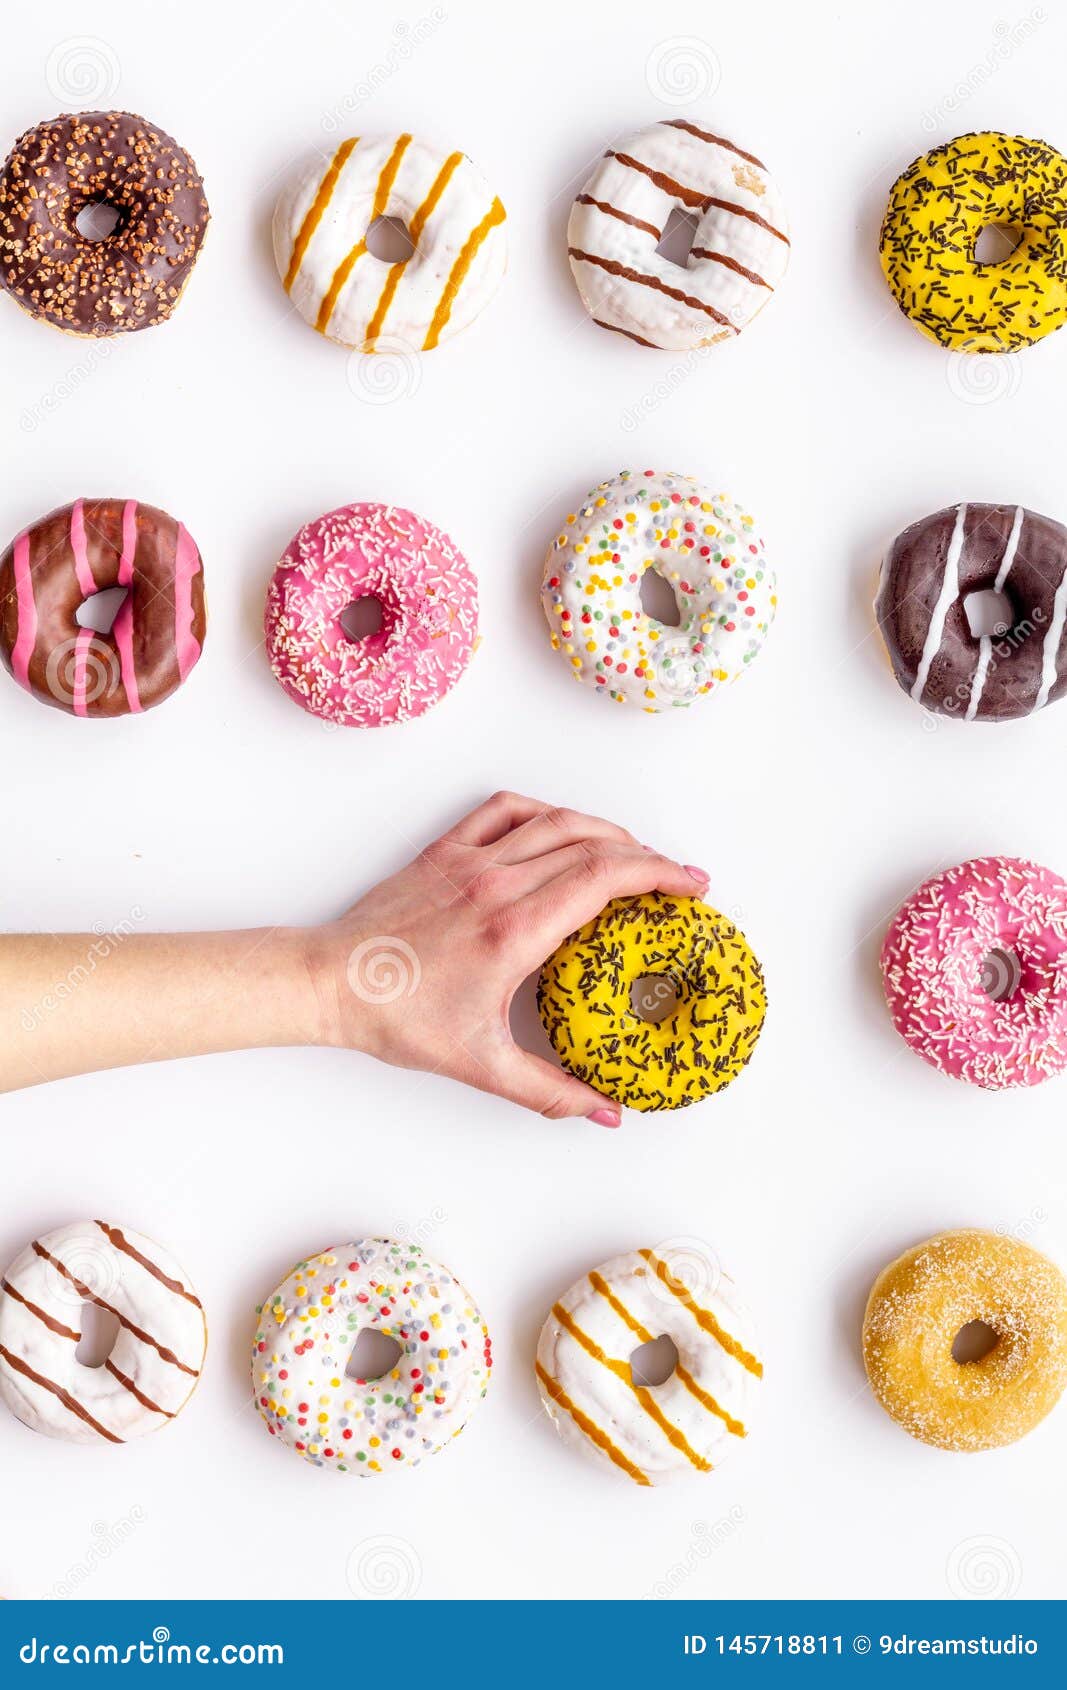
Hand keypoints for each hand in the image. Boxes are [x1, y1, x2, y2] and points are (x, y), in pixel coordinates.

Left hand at [306, 790, 709, 1125]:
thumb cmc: (399, 1019)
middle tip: (676, 879)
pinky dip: (544, 810)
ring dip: (604, 829)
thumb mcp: (483, 1065)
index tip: (691, 886)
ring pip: (555, 819)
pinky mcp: (443, 852)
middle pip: (592, 844)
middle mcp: (496, 883)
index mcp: (514, 930)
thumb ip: (552, 1091)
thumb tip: (606, 1112)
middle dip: (646, 855)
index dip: (660, 874)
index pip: (605, 879)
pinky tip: (560, 827)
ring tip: (632, 853)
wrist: (333, 984)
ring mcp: (468, 860)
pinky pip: (504, 810)